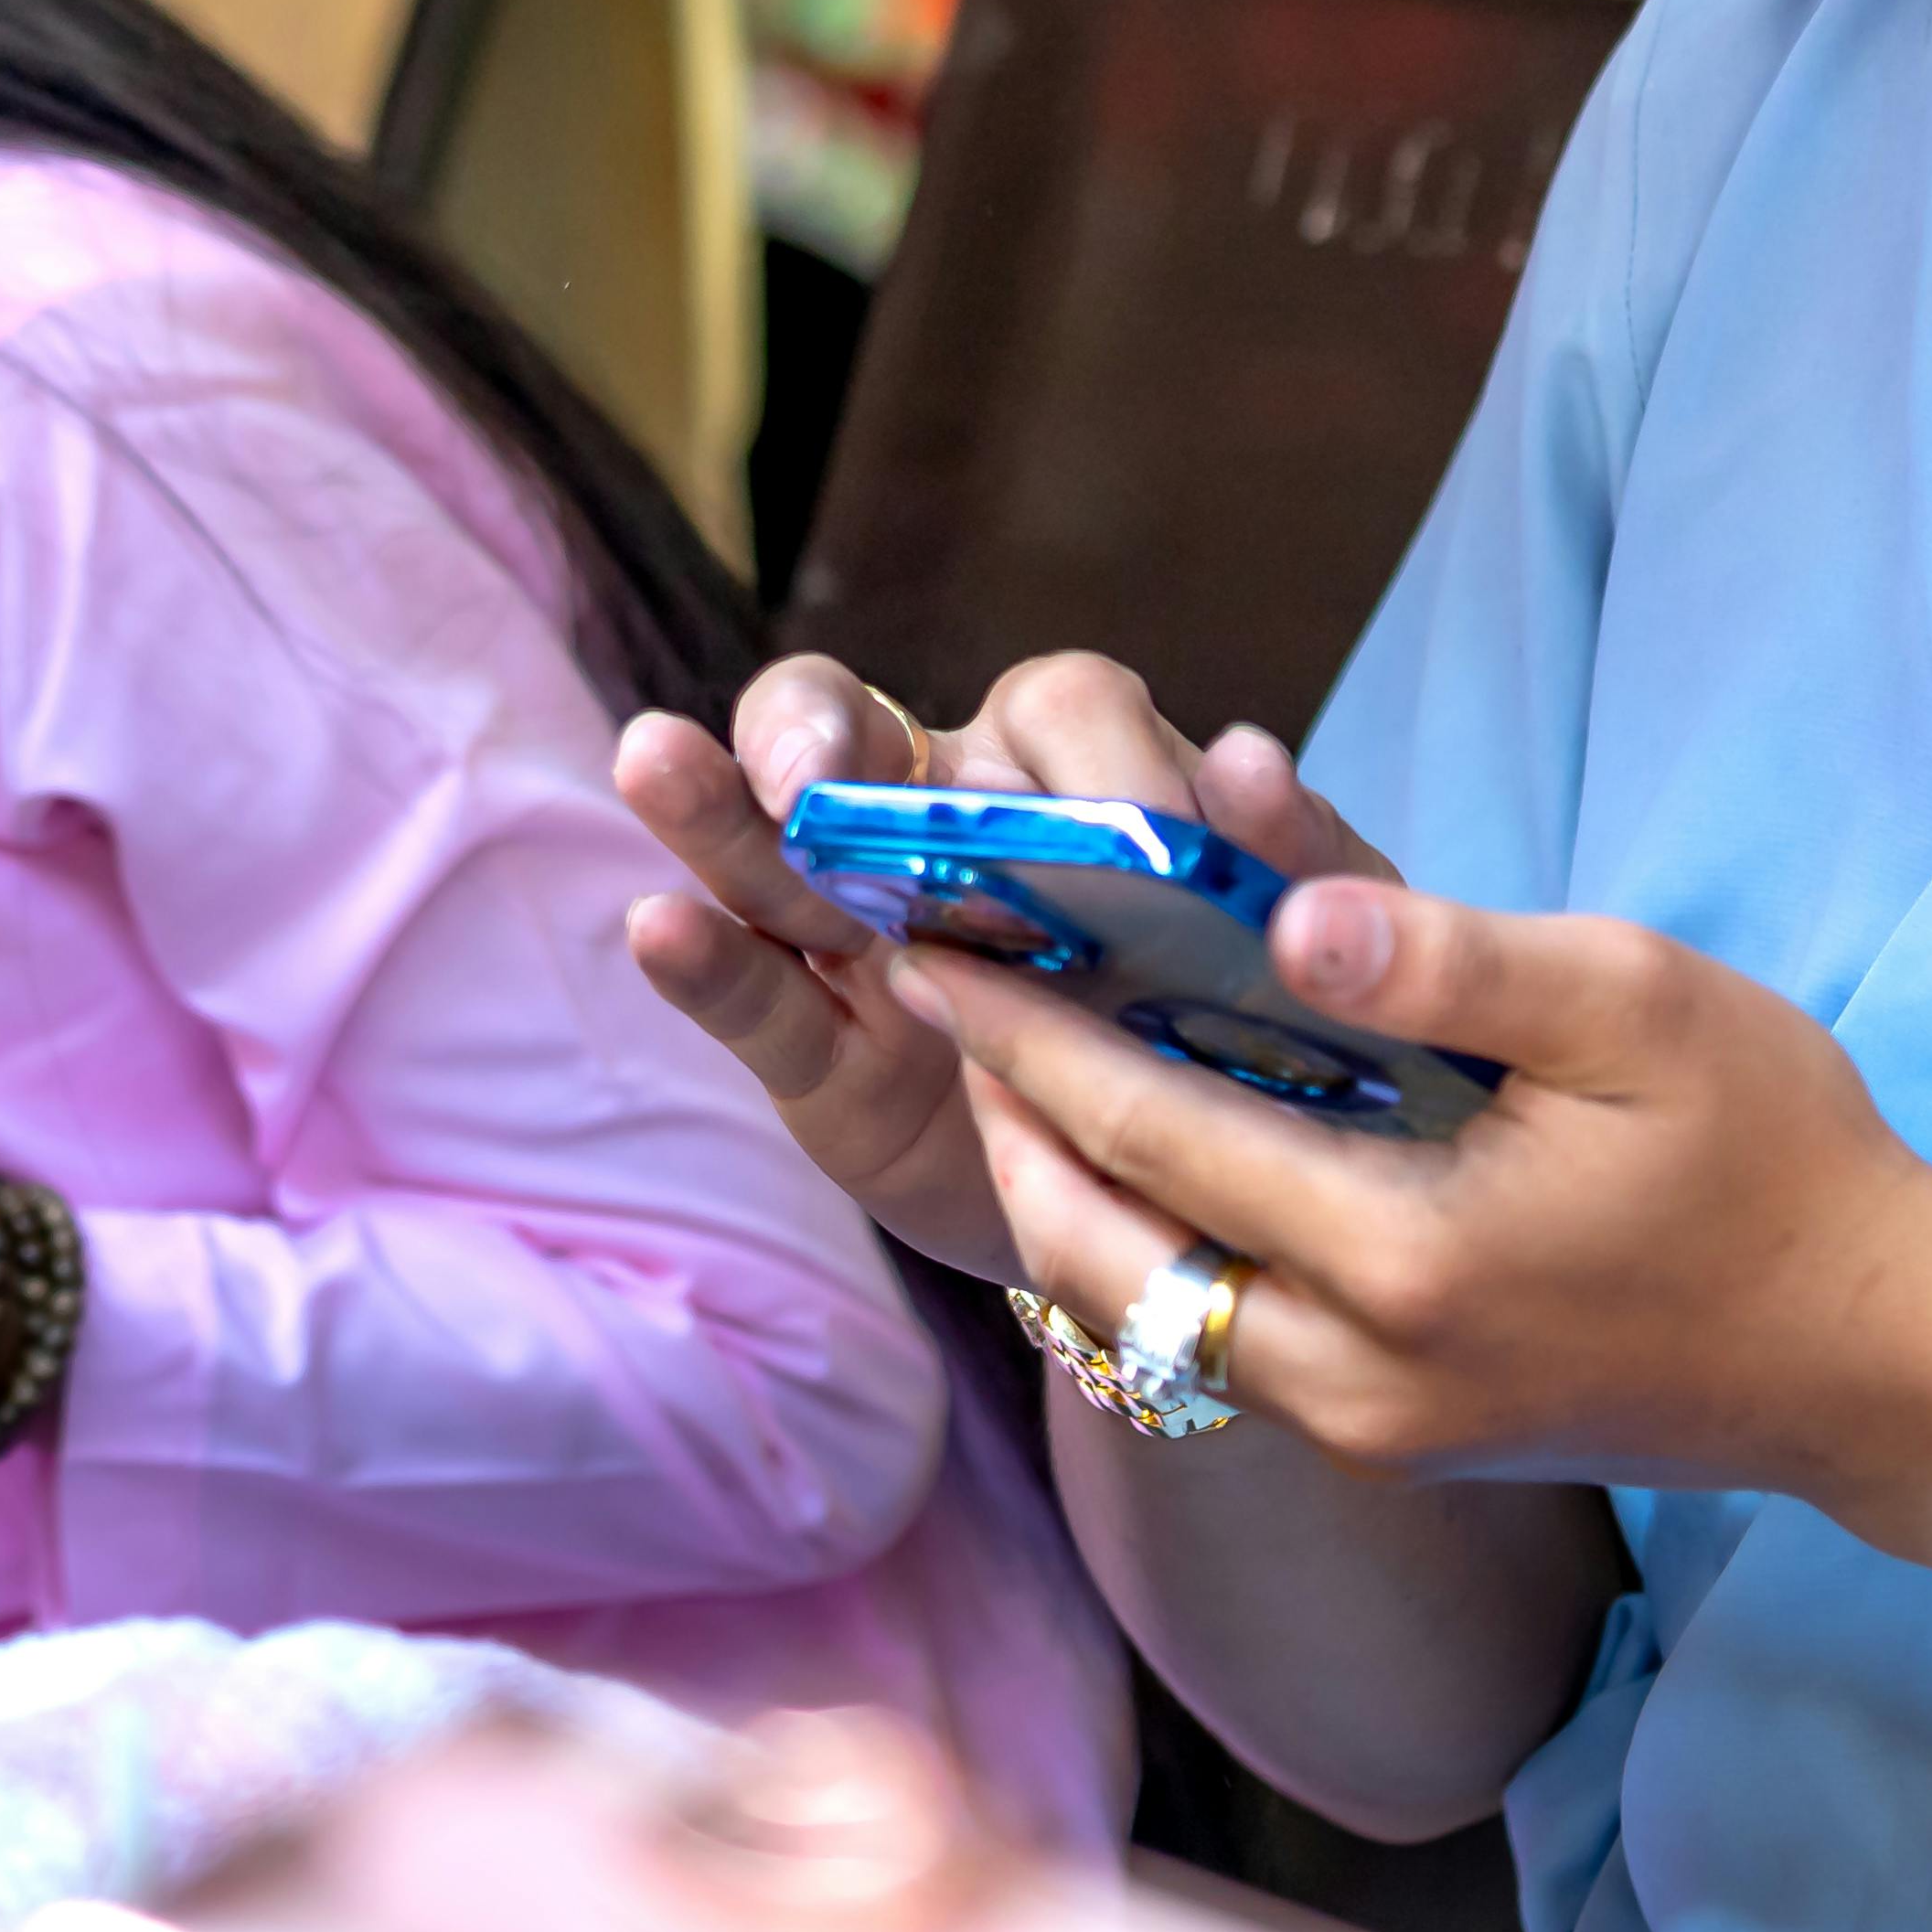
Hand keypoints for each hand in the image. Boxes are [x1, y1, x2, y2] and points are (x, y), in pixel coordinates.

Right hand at [613, 651, 1398, 1295]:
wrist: (1185, 1217)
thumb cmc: (1236, 1038)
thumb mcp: (1280, 959)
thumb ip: (1279, 861)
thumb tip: (1246, 758)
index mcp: (1071, 785)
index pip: (1054, 715)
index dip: (1076, 757)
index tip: (1121, 831)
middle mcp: (945, 837)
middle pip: (864, 743)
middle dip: (826, 734)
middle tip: (814, 777)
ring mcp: (862, 944)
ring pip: (772, 854)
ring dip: (710, 806)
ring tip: (651, 757)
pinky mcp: (819, 1058)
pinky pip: (756, 1000)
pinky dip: (707, 965)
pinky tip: (661, 927)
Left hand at [913, 869, 1931, 1506]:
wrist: (1876, 1363)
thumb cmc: (1776, 1153)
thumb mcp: (1635, 1004)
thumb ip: (1443, 948)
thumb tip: (1271, 888)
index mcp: (1408, 1258)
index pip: (1150, 1130)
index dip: (1021, 1033)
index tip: (922, 942)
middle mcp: (1357, 1374)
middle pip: (1099, 1250)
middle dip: (1001, 1118)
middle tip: (931, 994)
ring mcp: (1366, 1427)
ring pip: (1139, 1314)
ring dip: (1058, 1191)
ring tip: (1005, 1068)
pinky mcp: (1387, 1440)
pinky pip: (1209, 1341)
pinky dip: (1145, 1242)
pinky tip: (1132, 1150)